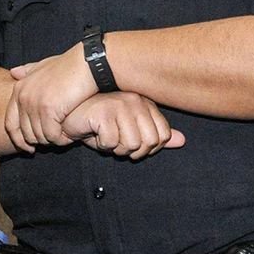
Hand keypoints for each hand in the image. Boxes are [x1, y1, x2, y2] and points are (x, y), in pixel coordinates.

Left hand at [5, 43, 96, 150]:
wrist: (86, 63)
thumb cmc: (69, 65)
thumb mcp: (43, 65)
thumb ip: (28, 71)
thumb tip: (13, 72)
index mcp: (19, 89)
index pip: (10, 124)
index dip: (19, 139)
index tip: (29, 147)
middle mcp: (23, 97)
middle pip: (26, 133)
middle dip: (40, 141)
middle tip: (54, 140)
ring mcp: (34, 104)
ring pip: (39, 137)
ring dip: (53, 140)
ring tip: (65, 136)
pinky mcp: (48, 110)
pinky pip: (52, 136)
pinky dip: (61, 139)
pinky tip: (70, 136)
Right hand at [60, 93, 186, 160]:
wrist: (71, 115)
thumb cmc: (100, 123)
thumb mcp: (131, 131)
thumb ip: (157, 136)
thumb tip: (182, 141)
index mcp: (146, 104)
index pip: (162, 136)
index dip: (147, 148)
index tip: (130, 142)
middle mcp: (137, 101)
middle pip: (149, 143)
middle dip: (131, 151)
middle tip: (116, 142)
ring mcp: (121, 105)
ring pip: (131, 145)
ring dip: (115, 149)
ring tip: (105, 136)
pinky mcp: (104, 111)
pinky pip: (112, 143)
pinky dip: (101, 145)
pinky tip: (95, 133)